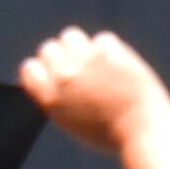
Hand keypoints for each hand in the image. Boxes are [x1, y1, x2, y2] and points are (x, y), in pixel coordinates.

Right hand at [18, 28, 169, 157]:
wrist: (140, 129)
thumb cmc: (108, 133)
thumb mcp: (69, 119)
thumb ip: (56, 95)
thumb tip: (55, 73)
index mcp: (49, 99)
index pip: (29, 68)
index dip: (41, 69)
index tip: (51, 74)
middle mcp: (64, 76)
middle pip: (49, 48)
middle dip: (60, 56)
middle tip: (76, 67)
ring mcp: (87, 61)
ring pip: (70, 36)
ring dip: (78, 45)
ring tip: (92, 60)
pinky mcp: (111, 52)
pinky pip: (102, 39)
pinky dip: (107, 48)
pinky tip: (115, 63)